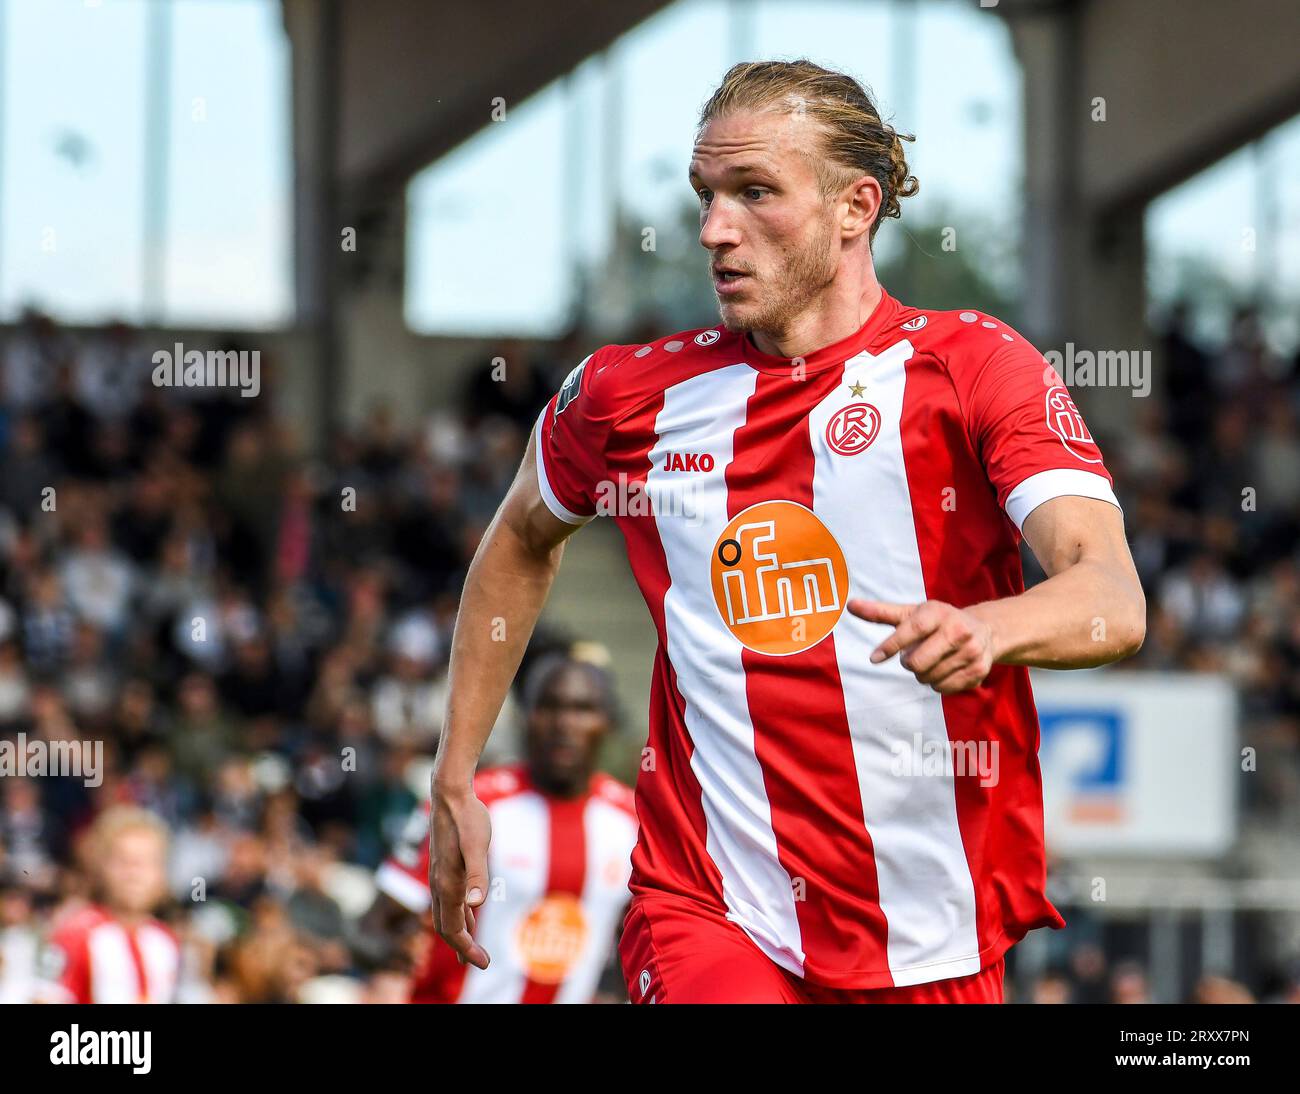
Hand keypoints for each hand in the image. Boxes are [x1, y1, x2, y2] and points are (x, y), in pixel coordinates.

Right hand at [429, 782, 491, 969]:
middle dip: (462, 947)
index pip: (453, 929)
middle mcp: (440, 883)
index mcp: (447, 884)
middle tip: (482, 962)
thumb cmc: (467, 818)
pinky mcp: (446, 866)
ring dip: (461, 932)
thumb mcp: (477, 846)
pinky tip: (471, 914)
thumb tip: (476, 905)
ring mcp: (440, 875)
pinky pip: (451, 898)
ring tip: (472, 949)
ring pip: (447, 913)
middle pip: (446, 926)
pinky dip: (460, 913)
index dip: (467, 949)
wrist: (451, 794)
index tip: (483, 963)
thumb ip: (477, 875)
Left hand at [848, 599, 994, 693]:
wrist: (986, 630)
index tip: (874, 658)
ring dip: (923, 674)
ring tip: (932, 659)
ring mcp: (971, 652)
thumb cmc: (938, 621)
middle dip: (908, 663)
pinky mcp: (978, 671)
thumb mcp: (912, 613)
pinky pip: (943, 688)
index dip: (891, 645)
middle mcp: (958, 630)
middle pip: (918, 662)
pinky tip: (944, 669)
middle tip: (913, 656)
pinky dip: (937, 683)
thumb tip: (850, 605)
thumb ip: (881, 612)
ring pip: (929, 678)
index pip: (912, 629)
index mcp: (939, 612)